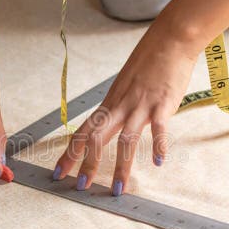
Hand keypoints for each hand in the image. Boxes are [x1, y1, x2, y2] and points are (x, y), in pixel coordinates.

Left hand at [53, 28, 197, 194]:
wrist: (170, 40)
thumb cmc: (148, 61)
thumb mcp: (124, 85)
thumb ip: (118, 106)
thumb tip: (112, 123)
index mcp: (109, 103)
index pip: (82, 131)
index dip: (69, 153)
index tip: (58, 172)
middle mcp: (120, 106)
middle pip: (96, 138)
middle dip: (86, 164)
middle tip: (80, 187)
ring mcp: (141, 105)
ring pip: (126, 139)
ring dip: (120, 166)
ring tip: (117, 188)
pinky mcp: (162, 104)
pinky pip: (159, 128)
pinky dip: (158, 145)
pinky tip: (158, 161)